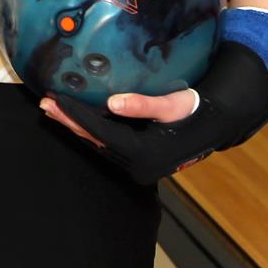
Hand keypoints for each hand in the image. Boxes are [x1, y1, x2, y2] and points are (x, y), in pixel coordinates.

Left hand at [39, 41, 267, 182]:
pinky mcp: (140, 160)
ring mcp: (139, 167)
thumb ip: (144, 105)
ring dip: (76, 126)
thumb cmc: (199, 106)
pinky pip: (108, 145)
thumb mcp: (174, 103)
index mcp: (146, 155)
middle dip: (69, 122)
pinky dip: (91, 130)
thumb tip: (113, 104)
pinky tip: (76, 116)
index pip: (101, 134)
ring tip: (53, 107)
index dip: (76, 116)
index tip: (54, 100)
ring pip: (99, 145)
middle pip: (95, 142)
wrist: (223, 119)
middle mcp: (140, 167)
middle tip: (44, 103)